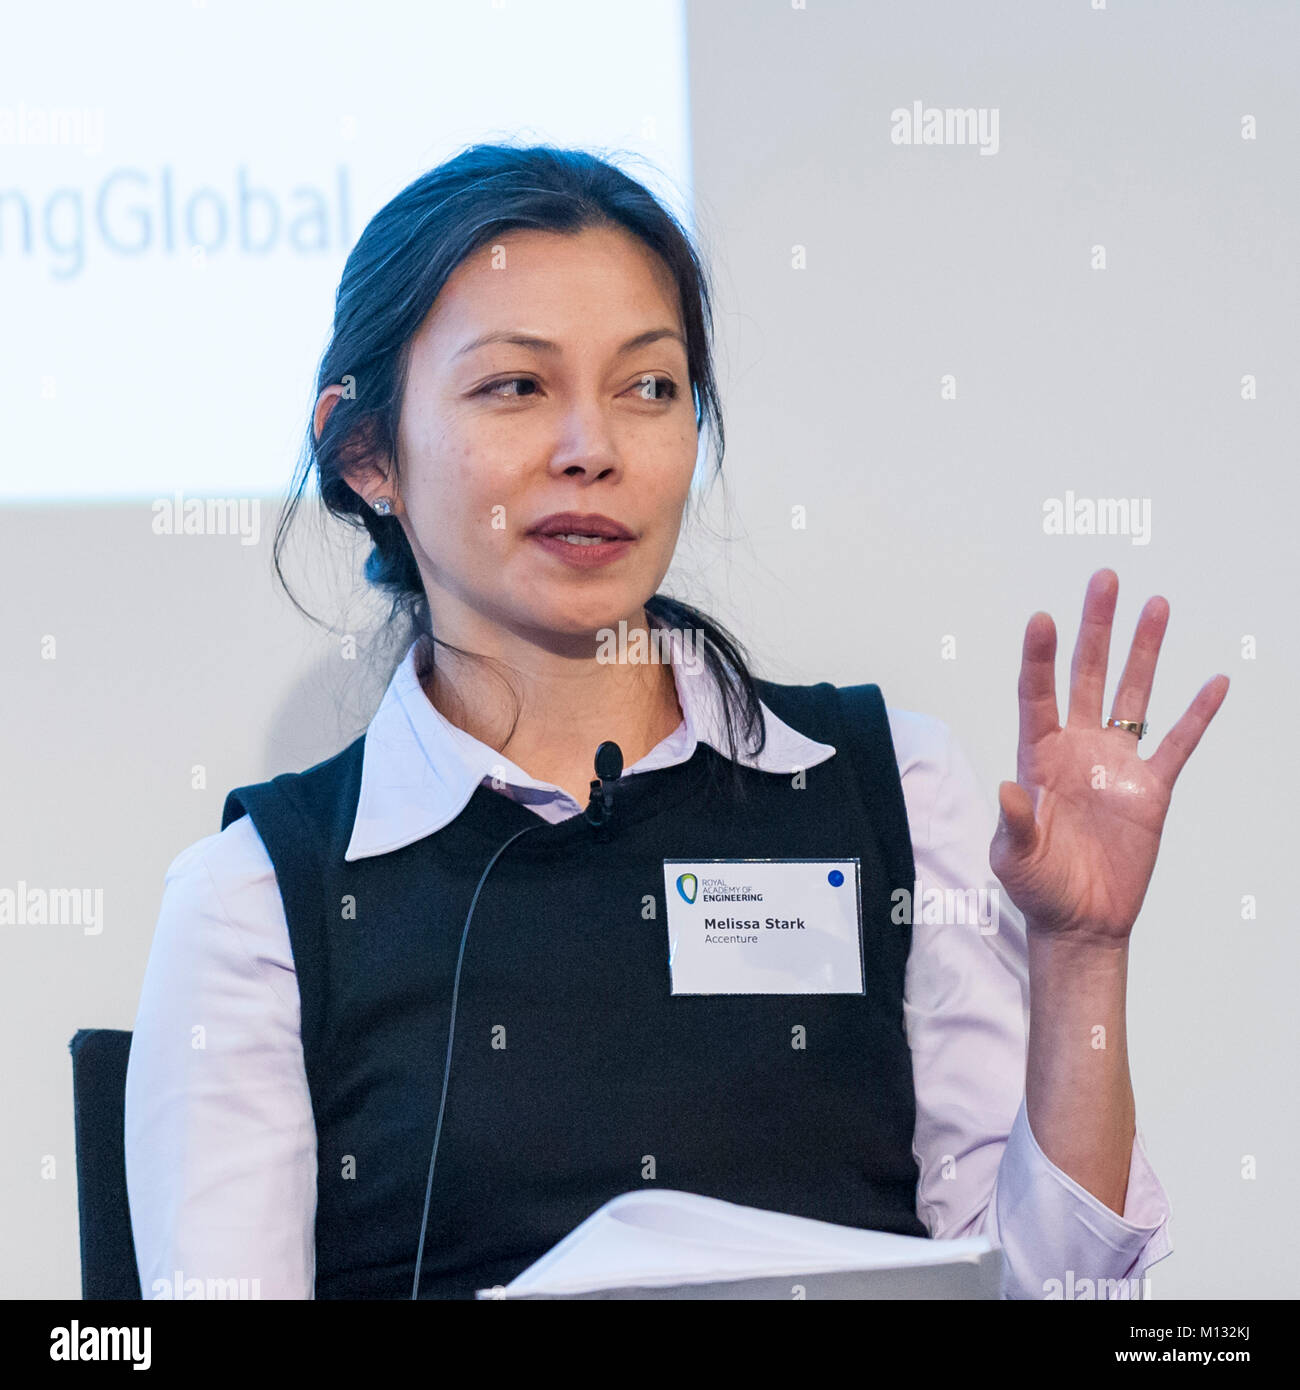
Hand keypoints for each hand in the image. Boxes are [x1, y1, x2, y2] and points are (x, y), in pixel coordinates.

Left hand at [990, 568, 1227, 944]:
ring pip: (1133, 694)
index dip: (1039, 657)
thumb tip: (1008, 789)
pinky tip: (1214, 680)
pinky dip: (1198, 714)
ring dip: (1143, 651)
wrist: (1080, 922)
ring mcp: (1116, 764)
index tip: (1042, 618)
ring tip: (1155, 604)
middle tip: (1104, 579)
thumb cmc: (1038, 888)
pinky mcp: (1152, 788)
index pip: (1036, 695)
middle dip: (1096, 628)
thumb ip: (1014, 824)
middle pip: (1087, 676)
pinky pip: (1179, 743)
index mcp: (1038, 757)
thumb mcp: (1014, 859)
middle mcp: (1077, 748)